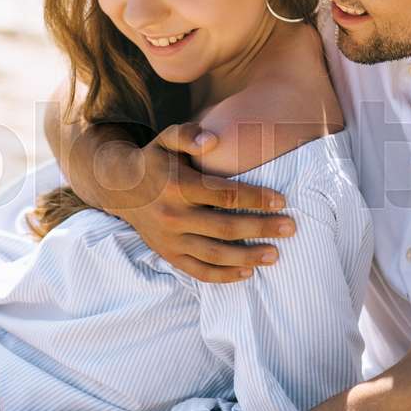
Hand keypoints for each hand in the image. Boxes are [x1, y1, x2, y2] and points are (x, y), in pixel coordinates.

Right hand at [105, 122, 292, 283]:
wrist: (119, 187)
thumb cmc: (156, 160)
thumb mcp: (167, 138)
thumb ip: (189, 134)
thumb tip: (214, 140)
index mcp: (178, 187)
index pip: (225, 196)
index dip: (256, 198)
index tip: (281, 200)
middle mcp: (173, 216)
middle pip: (226, 228)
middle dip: (261, 228)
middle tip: (291, 227)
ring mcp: (170, 240)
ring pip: (215, 255)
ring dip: (248, 257)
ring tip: (276, 254)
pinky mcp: (168, 255)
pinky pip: (198, 271)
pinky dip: (224, 276)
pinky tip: (248, 272)